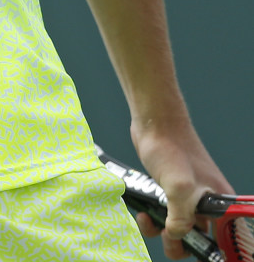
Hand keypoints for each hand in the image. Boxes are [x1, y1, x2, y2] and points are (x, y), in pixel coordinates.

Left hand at [132, 120, 232, 258]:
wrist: (153, 122)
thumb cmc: (170, 147)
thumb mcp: (179, 187)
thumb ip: (181, 218)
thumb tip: (176, 235)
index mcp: (220, 204)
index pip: (227, 240)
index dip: (215, 252)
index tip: (197, 253)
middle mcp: (208, 203)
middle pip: (201, 240)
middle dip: (183, 245)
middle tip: (167, 238)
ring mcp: (188, 197)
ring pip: (180, 230)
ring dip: (163, 233)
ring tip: (149, 221)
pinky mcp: (170, 191)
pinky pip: (165, 216)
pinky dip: (153, 220)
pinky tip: (142, 213)